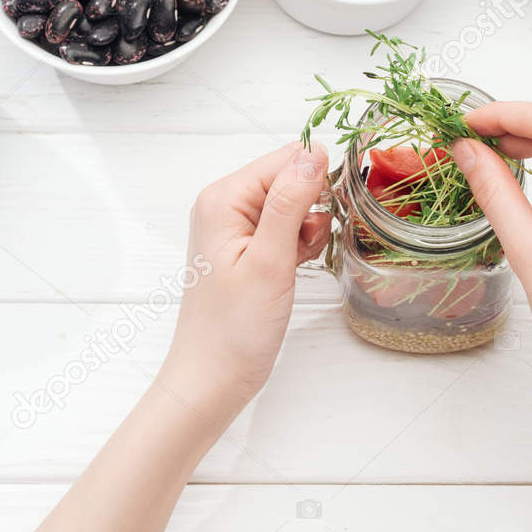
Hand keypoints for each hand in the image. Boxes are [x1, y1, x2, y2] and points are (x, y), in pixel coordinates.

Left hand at [160, 143, 330, 421]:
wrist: (212, 379)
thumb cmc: (235, 328)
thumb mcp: (269, 261)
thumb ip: (291, 202)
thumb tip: (314, 152)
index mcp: (224, 197)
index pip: (286, 159)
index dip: (314, 185)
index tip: (319, 223)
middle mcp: (226, 204)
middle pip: (291, 180)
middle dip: (311, 211)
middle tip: (299, 252)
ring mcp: (235, 227)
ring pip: (295, 206)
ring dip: (308, 232)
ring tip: (292, 267)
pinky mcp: (247, 248)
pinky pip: (287, 229)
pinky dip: (299, 247)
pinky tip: (291, 271)